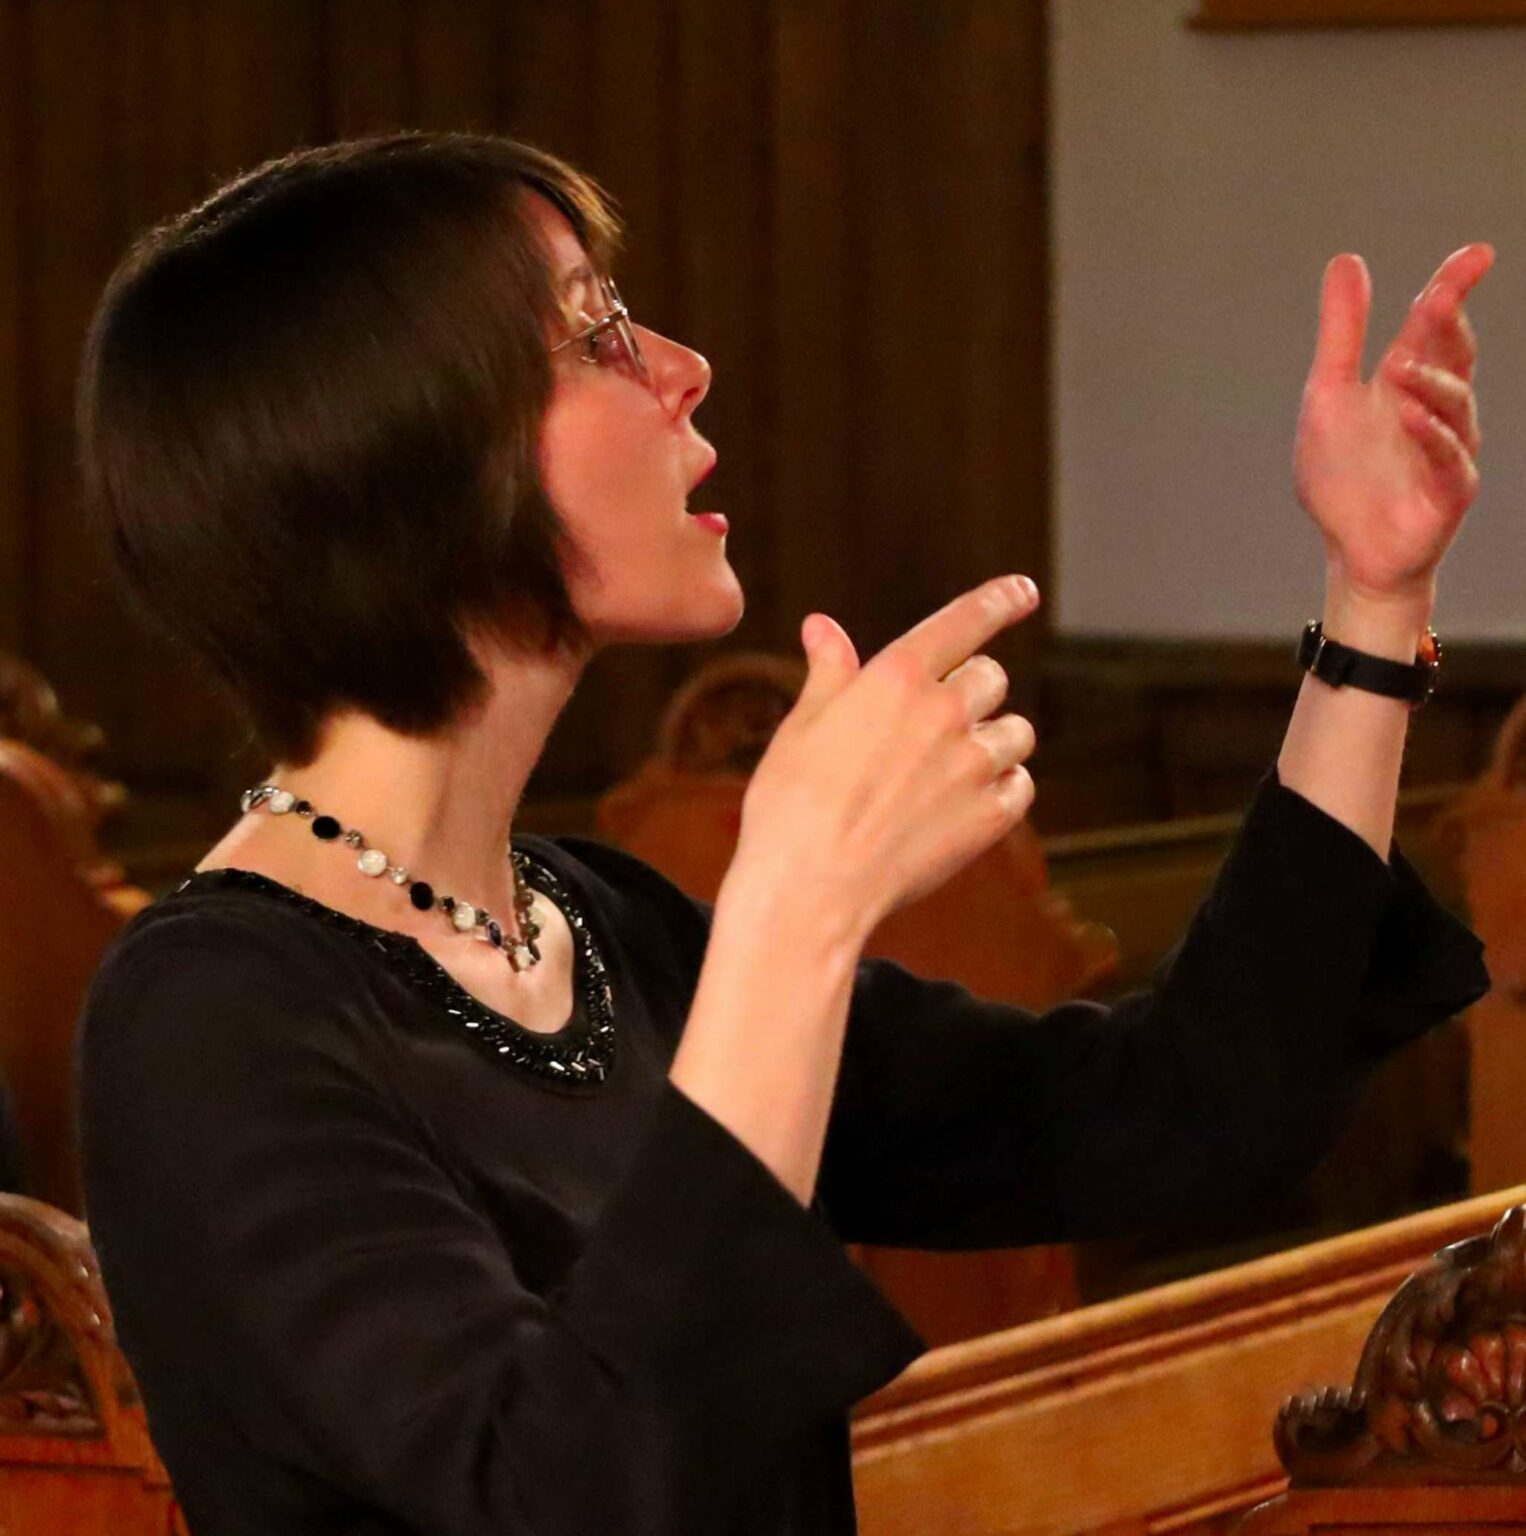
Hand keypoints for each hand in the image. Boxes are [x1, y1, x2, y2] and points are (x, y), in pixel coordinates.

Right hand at [733, 576, 1040, 934]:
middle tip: (937, 724)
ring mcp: (972, 765)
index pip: (964, 621)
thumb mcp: (802, 725)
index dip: (999, 600)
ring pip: (1016, 733)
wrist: (809, 888)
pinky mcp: (990, 817)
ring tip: (951, 770)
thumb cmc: (790, 805)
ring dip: (993, 741)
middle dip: (971, 692)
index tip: (1024, 590)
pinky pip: (1020, 785)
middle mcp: (944, 711)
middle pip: (991, 678)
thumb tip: (822, 627)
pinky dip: (1002, 788)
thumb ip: (830, 672)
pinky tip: (965, 804)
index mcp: (896, 676)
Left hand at [1294, 244, 1493, 610]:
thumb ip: (1342, 332)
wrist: (1352, 551)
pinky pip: (1449, 460)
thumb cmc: (1345, 476)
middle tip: (1443, 295)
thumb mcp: (1329, 394)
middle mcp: (1435, 409)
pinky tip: (1410, 417)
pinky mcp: (1448, 492)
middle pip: (1453, 357)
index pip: (1435, 326)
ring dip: (1432, 384)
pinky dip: (1431, 437)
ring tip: (1401, 368)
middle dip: (1451, 325)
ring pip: (1453, 407)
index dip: (1454, 289)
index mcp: (1406, 381)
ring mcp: (1447, 449)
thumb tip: (1347, 260)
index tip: (1477, 254)